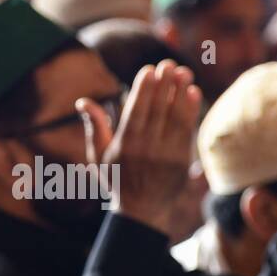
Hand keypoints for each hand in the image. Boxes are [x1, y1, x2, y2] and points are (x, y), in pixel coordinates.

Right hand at [78, 59, 201, 236]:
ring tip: (185, 72)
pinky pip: (187, 132)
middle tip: (170, 63)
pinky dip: (191, 112)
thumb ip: (95, 127)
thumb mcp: (99, 157)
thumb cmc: (117, 180)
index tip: (150, 69)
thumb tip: (83, 101)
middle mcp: (146, 148)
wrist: (142, 212)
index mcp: (125, 144)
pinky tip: (193, 94)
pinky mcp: (182, 161)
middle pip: (157, 111)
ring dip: (181, 93)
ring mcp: (166, 155)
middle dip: (165, 85)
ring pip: (175, 118)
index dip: (144, 89)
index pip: (136, 111)